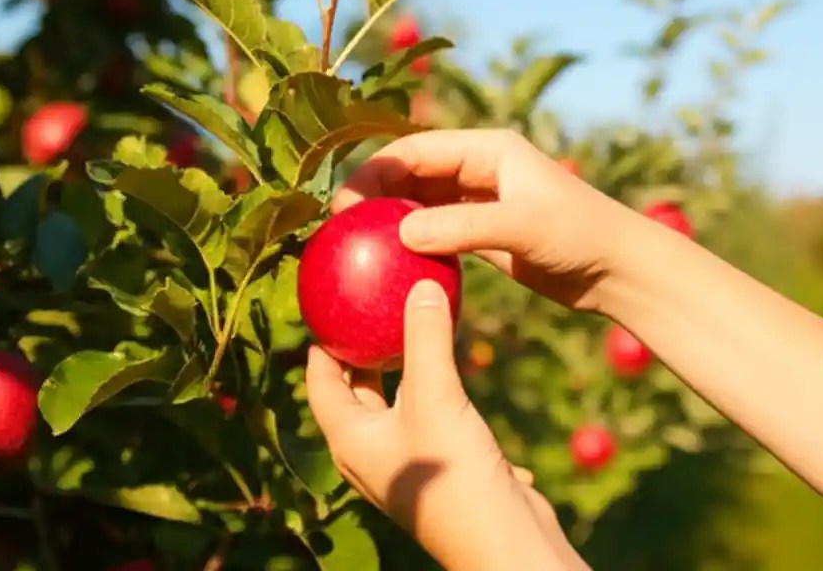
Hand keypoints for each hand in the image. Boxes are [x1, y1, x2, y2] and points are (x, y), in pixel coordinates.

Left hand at [305, 279, 585, 570]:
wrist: (502, 539)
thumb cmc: (453, 473)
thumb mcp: (435, 396)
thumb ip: (425, 339)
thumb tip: (420, 283)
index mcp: (350, 440)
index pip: (320, 382)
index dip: (321, 342)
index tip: (330, 304)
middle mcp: (371, 453)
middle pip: (355, 392)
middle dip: (363, 352)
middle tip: (373, 306)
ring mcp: (406, 463)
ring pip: (396, 404)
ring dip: (404, 369)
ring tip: (413, 325)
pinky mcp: (440, 468)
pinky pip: (429, 418)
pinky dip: (436, 389)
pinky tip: (456, 365)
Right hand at [333, 129, 635, 311]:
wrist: (618, 268)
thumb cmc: (578, 236)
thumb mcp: (519, 227)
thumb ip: (461, 228)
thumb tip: (402, 233)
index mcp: (488, 149)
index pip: (416, 150)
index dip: (375, 171)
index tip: (344, 202)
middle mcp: (481, 169)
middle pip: (412, 174)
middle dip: (374, 195)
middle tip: (339, 227)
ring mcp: (481, 201)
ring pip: (421, 204)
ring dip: (390, 221)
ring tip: (354, 247)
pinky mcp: (486, 232)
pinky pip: (437, 233)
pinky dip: (413, 245)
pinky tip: (389, 267)